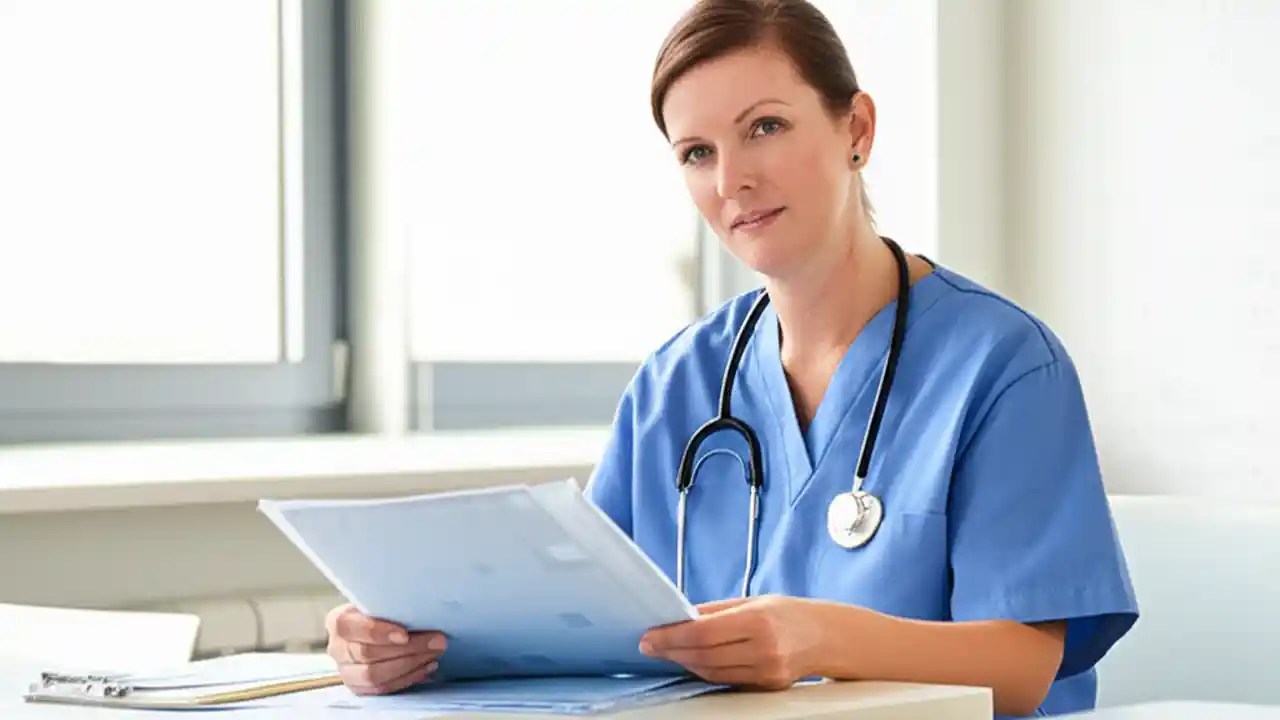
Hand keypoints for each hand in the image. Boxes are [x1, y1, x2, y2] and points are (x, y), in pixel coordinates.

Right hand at [325, 603, 446, 694]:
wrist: (375, 628)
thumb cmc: (382, 611)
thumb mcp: (381, 601)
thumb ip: (391, 604)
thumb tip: (422, 607)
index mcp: (338, 621)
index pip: (348, 627)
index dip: (377, 632)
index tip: (405, 634)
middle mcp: (337, 648)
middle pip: (368, 653)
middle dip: (408, 648)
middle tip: (438, 640)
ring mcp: (346, 671)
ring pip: (374, 675)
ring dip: (411, 664)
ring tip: (435, 653)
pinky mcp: (359, 688)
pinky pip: (383, 688)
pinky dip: (408, 677)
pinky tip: (427, 666)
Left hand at [638, 595, 826, 690]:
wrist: (828, 637)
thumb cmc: (789, 613)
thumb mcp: (752, 601)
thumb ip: (714, 611)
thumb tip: (678, 616)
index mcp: (758, 621)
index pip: (703, 634)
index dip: (671, 637)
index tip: (649, 637)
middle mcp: (763, 650)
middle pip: (703, 656)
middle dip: (671, 651)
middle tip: (651, 645)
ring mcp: (766, 672)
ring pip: (711, 673)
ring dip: (685, 663)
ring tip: (669, 651)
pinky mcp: (766, 687)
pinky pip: (726, 681)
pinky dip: (705, 671)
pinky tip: (693, 662)